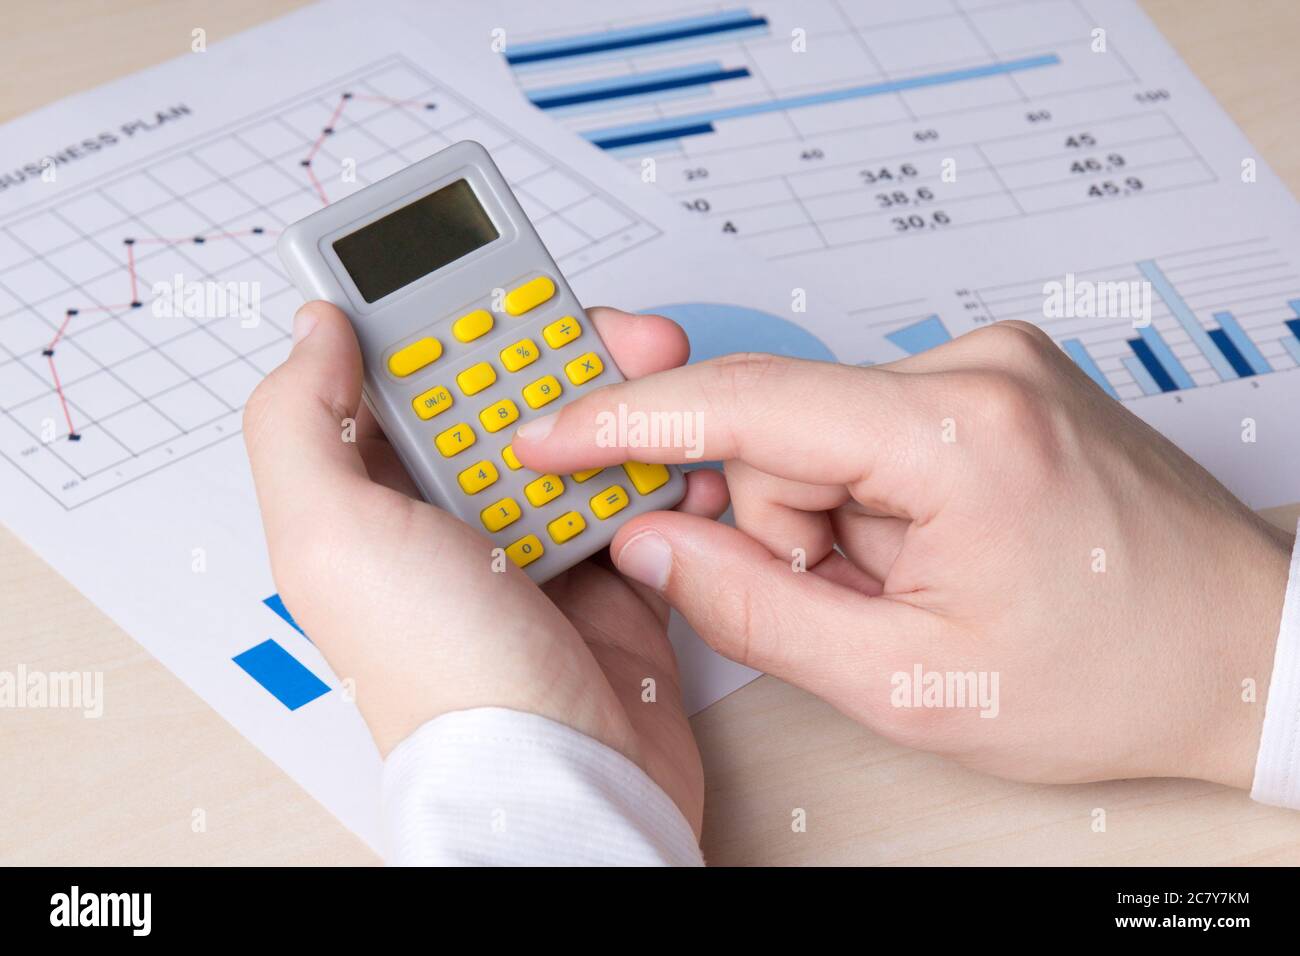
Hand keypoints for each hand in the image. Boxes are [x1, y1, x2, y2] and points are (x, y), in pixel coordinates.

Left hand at [242, 302, 727, 833]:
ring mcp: (530, 537)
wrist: (562, 774)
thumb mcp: (329, 536)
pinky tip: (683, 461)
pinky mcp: (603, 567)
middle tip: (617, 339)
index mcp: (375, 492)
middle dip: (566, 349)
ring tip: (665, 394)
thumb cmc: (442, 672)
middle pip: (508, 387)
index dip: (451, 314)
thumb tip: (317, 327)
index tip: (499, 278)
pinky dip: (666, 469)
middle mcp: (450, 510)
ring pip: (582, 430)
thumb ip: (300, 420)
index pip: (406, 369)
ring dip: (629, 404)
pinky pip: (638, 490)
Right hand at [513, 321, 1295, 788]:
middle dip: (789, 533)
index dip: (626, 421)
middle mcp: (976, 368)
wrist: (1241, 651)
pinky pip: (873, 434)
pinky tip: (933, 554)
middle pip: (783, 435)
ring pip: (824, 440)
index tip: (550, 433)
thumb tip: (655, 542)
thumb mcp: (911, 679)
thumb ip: (755, 608)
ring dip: (839, 527)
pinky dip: (874, 504)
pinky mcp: (994, 382)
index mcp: (956, 433)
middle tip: (858, 605)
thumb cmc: (1117, 671)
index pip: (744, 402)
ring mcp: (990, 366)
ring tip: (917, 588)